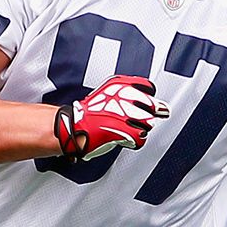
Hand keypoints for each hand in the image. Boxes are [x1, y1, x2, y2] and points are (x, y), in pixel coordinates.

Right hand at [54, 74, 170, 160]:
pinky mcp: (124, 131)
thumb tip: (152, 102)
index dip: (148, 99)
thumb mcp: (109, 91)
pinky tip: (126, 139)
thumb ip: (130, 93)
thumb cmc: (91, 112)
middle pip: (152, 107)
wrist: (73, 126)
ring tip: (126, 129)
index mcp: (122, 84)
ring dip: (140, 129)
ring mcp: (126, 114)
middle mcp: (126, 97)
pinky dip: (135, 141)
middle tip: (136, 120)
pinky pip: (141, 138)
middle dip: (147, 116)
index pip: (149, 88)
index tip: (145, 104)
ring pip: (149, 124)